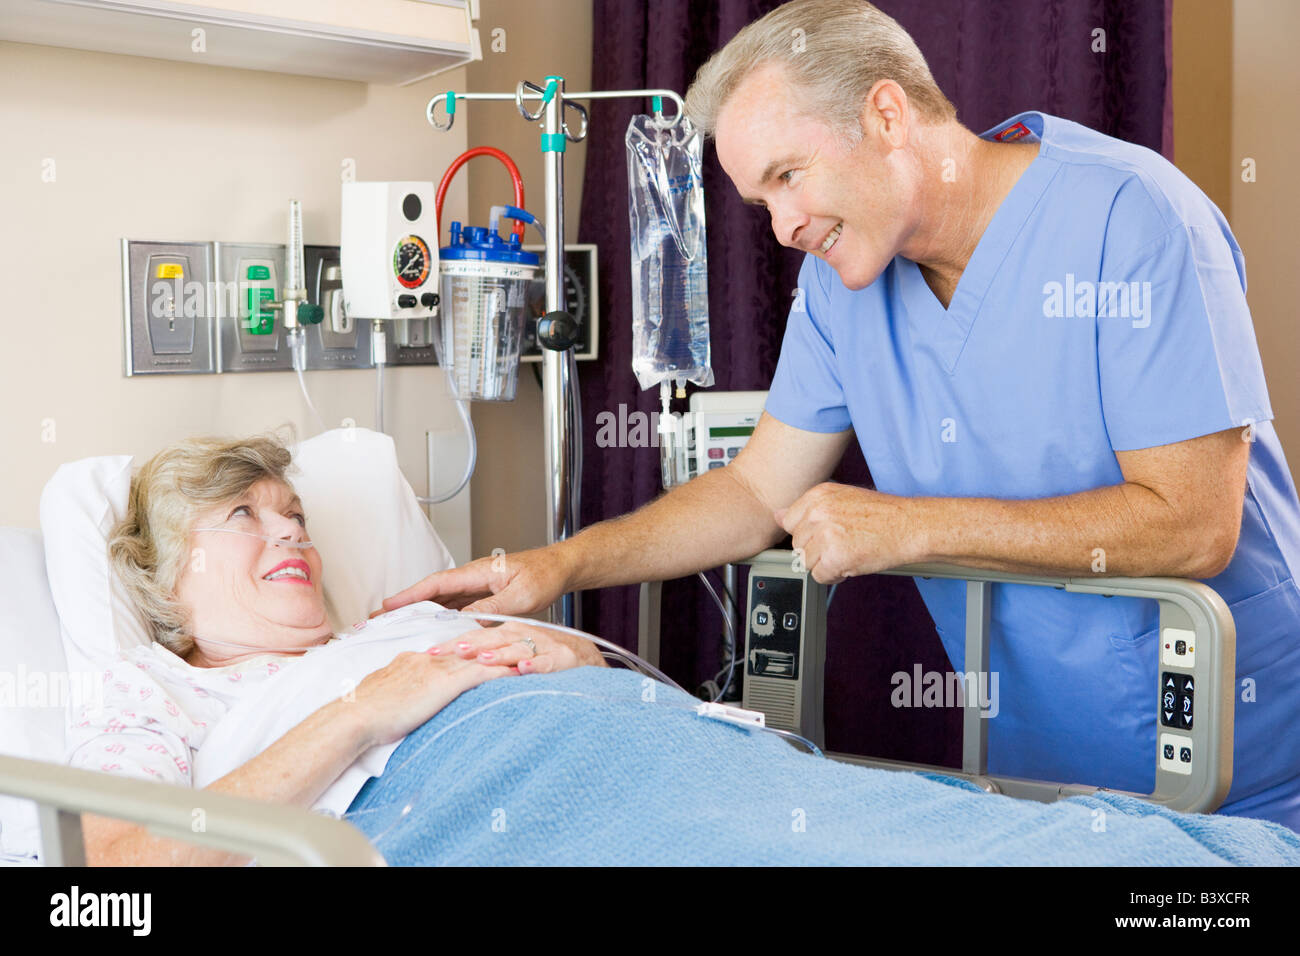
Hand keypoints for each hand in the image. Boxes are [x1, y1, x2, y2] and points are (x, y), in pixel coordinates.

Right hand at [350, 650, 514, 747]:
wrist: (355, 717)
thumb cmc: (364, 715)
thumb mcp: (384, 697)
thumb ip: (400, 693)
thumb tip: (405, 700)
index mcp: (414, 660)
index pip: (448, 650)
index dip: (469, 648)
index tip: (485, 650)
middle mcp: (428, 660)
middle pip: (469, 646)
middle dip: (495, 644)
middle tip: (516, 643)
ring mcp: (438, 669)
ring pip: (479, 656)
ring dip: (504, 655)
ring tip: (527, 655)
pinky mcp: (445, 683)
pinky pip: (481, 673)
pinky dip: (502, 672)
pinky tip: (519, 674)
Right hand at [371, 546, 573, 618]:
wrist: (562, 568)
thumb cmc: (545, 576)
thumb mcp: (520, 597)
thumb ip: (492, 610)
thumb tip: (464, 623)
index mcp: (478, 572)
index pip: (436, 584)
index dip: (410, 596)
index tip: (387, 606)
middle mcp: (473, 578)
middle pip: (432, 592)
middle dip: (405, 605)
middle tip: (379, 619)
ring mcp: (477, 587)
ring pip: (442, 601)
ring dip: (420, 612)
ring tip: (396, 626)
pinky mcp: (484, 596)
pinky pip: (456, 607)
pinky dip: (440, 617)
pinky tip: (430, 629)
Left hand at [431, 620, 606, 673]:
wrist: (586, 655)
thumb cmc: (544, 653)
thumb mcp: (514, 648)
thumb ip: (488, 655)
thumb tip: (451, 664)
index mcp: (507, 631)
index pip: (474, 635)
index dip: (451, 644)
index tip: (428, 653)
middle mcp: (523, 635)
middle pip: (491, 639)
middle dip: (469, 646)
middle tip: (448, 652)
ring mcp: (542, 646)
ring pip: (516, 649)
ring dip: (499, 655)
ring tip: (481, 659)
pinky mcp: (562, 659)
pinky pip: (546, 662)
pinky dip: (535, 665)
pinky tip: (523, 669)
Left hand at [774, 482, 925, 583]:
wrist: (910, 525)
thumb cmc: (882, 514)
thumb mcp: (841, 498)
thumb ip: (808, 508)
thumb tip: (777, 515)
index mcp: (817, 495)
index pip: (788, 522)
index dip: (806, 533)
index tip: (823, 534)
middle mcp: (818, 512)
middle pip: (797, 544)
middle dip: (816, 550)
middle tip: (842, 544)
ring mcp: (826, 534)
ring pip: (806, 562)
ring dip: (826, 564)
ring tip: (849, 552)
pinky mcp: (836, 556)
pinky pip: (820, 576)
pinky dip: (835, 576)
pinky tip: (851, 563)